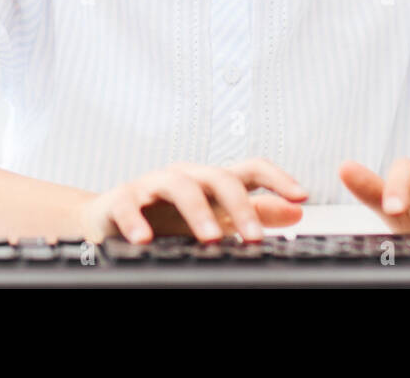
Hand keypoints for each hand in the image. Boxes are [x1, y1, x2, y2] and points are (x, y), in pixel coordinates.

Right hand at [77, 158, 307, 243]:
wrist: (108, 220)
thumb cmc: (167, 218)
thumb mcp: (215, 218)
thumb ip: (256, 214)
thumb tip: (296, 211)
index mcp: (210, 181)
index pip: (250, 169)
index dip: (277, 178)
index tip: (301, 196)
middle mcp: (185, 176)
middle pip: (218, 177)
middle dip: (241, 206)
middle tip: (255, 238)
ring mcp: (152, 185)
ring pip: (179, 185)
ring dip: (197, 213)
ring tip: (211, 239)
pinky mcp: (121, 199)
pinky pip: (130, 205)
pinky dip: (137, 221)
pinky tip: (145, 239)